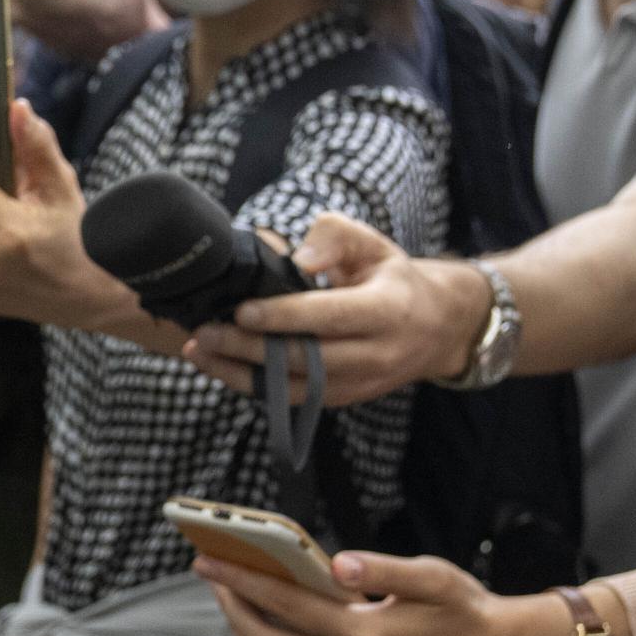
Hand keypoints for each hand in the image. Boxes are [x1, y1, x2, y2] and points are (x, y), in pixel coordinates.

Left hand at [182, 213, 488, 405]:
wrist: (436, 327)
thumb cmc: (392, 277)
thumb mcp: (373, 243)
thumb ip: (334, 236)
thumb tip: (296, 258)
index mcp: (389, 310)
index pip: (330, 317)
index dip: (283, 316)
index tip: (241, 310)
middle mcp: (378, 354)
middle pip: (307, 359)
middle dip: (249, 349)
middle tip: (203, 333)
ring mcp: (362, 383)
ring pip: (296, 388)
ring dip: (242, 374)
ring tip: (199, 353)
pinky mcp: (346, 399)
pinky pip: (296, 399)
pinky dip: (256, 386)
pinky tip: (220, 368)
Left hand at [197, 549, 571, 635]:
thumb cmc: (466, 611)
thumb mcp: (433, 577)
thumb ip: (384, 567)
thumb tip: (337, 562)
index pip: (285, 604)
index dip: (242, 579)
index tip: (211, 557)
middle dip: (231, 604)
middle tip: (210, 570)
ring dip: (245, 630)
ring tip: (232, 594)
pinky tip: (266, 621)